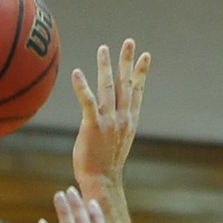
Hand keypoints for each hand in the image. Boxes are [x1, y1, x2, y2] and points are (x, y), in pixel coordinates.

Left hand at [71, 39, 150, 191]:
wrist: (102, 181)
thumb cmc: (104, 165)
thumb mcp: (115, 141)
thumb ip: (114, 126)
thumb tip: (107, 118)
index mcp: (130, 121)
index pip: (137, 91)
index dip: (141, 72)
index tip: (145, 55)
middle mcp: (122, 118)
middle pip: (126, 84)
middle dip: (127, 62)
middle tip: (129, 42)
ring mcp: (109, 121)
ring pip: (108, 87)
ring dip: (106, 66)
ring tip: (103, 48)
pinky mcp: (93, 126)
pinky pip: (87, 102)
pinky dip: (82, 86)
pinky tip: (77, 72)